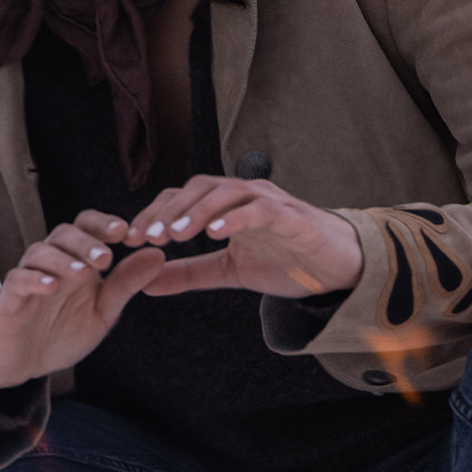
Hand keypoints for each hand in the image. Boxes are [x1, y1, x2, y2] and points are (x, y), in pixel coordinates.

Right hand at [0, 224, 164, 390]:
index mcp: (77, 260)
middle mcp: (52, 262)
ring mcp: (28, 277)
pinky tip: (51, 287)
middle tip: (105, 258)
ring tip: (83, 274)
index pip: (88, 227)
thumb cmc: (63, 333)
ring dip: (63, 260)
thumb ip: (126, 284)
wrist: (25, 363)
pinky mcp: (8, 298)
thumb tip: (158, 255)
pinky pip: (18, 279)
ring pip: (40, 252)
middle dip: (86, 242)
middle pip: (64, 233)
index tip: (125, 232)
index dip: (104, 224)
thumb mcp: (103, 311)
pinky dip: (34, 280)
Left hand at [67, 174, 364, 300]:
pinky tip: (214, 234)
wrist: (337, 270)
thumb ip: (190, 273)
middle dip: (169, 211)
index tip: (133, 239)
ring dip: (196, 212)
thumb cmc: (287, 261)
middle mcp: (245, 195)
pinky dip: (235, 218)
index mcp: (227, 205)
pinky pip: (259, 209)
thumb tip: (146, 283)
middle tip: (147, 237)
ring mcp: (269, 201)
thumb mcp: (230, 270)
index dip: (155, 214)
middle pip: (198, 188)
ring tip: (174, 236)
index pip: (182, 198)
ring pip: (225, 192)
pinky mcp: (291, 216)